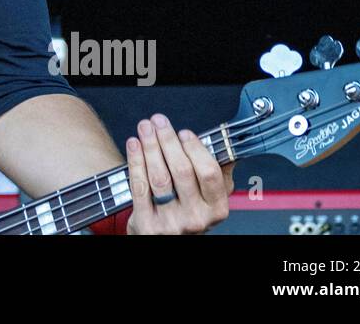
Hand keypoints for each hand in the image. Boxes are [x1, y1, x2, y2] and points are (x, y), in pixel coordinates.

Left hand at [124, 113, 233, 234]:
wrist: (165, 239)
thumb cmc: (187, 211)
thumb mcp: (209, 198)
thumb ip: (217, 173)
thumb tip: (225, 145)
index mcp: (216, 208)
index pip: (209, 172)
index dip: (195, 148)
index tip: (184, 132)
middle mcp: (197, 218)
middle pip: (181, 170)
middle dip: (167, 140)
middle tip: (158, 121)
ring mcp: (171, 223)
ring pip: (159, 177)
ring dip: (150, 146)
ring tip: (145, 128)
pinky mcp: (147, 224)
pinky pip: (140, 186)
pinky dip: (135, 161)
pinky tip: (134, 145)